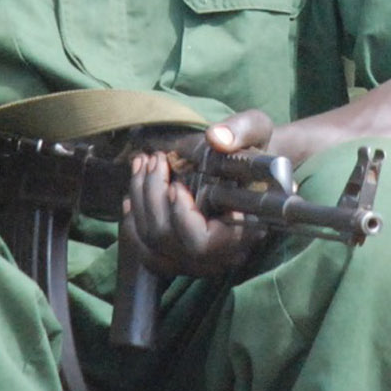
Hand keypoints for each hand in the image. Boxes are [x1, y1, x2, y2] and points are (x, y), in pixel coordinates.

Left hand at [121, 109, 273, 276]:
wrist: (256, 166)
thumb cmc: (258, 149)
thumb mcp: (258, 129)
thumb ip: (242, 130)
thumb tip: (216, 138)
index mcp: (245, 231)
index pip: (201, 243)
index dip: (181, 216)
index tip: (176, 184)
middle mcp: (222, 255)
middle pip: (168, 241)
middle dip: (152, 196)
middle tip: (153, 159)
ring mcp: (200, 261)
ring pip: (152, 245)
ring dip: (139, 204)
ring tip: (142, 166)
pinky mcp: (184, 256)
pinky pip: (147, 252)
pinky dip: (134, 225)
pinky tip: (133, 197)